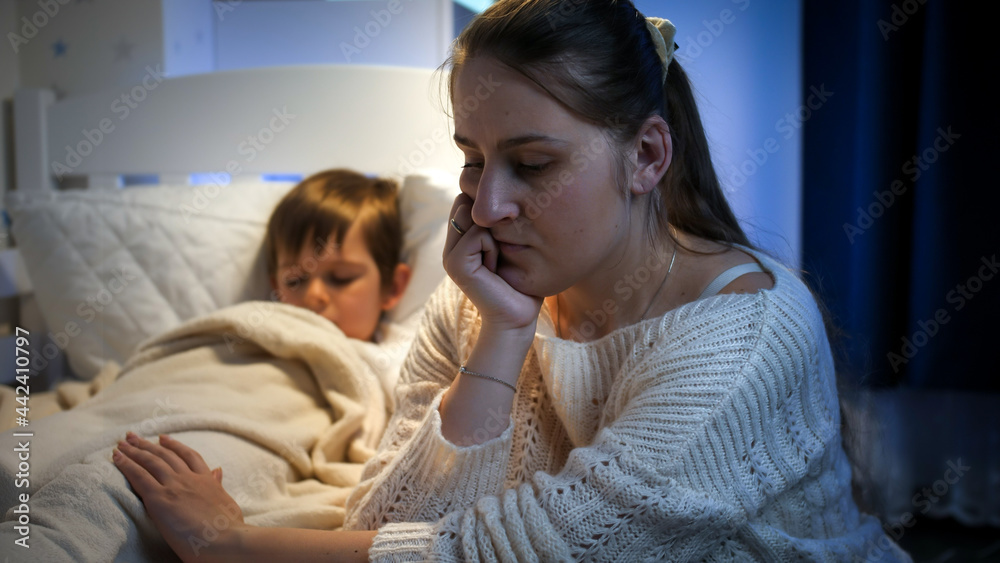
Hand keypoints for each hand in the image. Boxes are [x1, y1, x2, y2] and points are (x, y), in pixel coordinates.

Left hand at [114, 432, 244, 562]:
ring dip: (134, 450)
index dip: (174, 445)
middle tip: (133, 436)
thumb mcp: (227, 502)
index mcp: (206, 480)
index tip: (162, 438)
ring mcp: (174, 486)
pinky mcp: (160, 499)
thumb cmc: (229, 528)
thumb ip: (218, 485)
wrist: (226, 540)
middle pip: (165, 455)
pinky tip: (117, 458)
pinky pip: (139, 477)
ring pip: (150, 462)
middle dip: (147, 444)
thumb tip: (218, 470)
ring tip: (122, 443)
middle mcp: (189, 478)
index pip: (188, 456)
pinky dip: (126, 465)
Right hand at [444, 193, 542, 331]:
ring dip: (495, 236)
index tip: (502, 243)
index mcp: (460, 239)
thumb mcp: (508, 244)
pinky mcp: (454, 263)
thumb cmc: (519, 283)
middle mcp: (451, 245)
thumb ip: (496, 222)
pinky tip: (494, 270)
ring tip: (497, 262)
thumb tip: (493, 194)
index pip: (468, 199)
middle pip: (468, 203)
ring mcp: (449, 254)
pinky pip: (478, 235)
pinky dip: (493, 249)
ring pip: (474, 217)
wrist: (516, 318)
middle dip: (492, 222)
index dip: (490, 212)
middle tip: (500, 253)